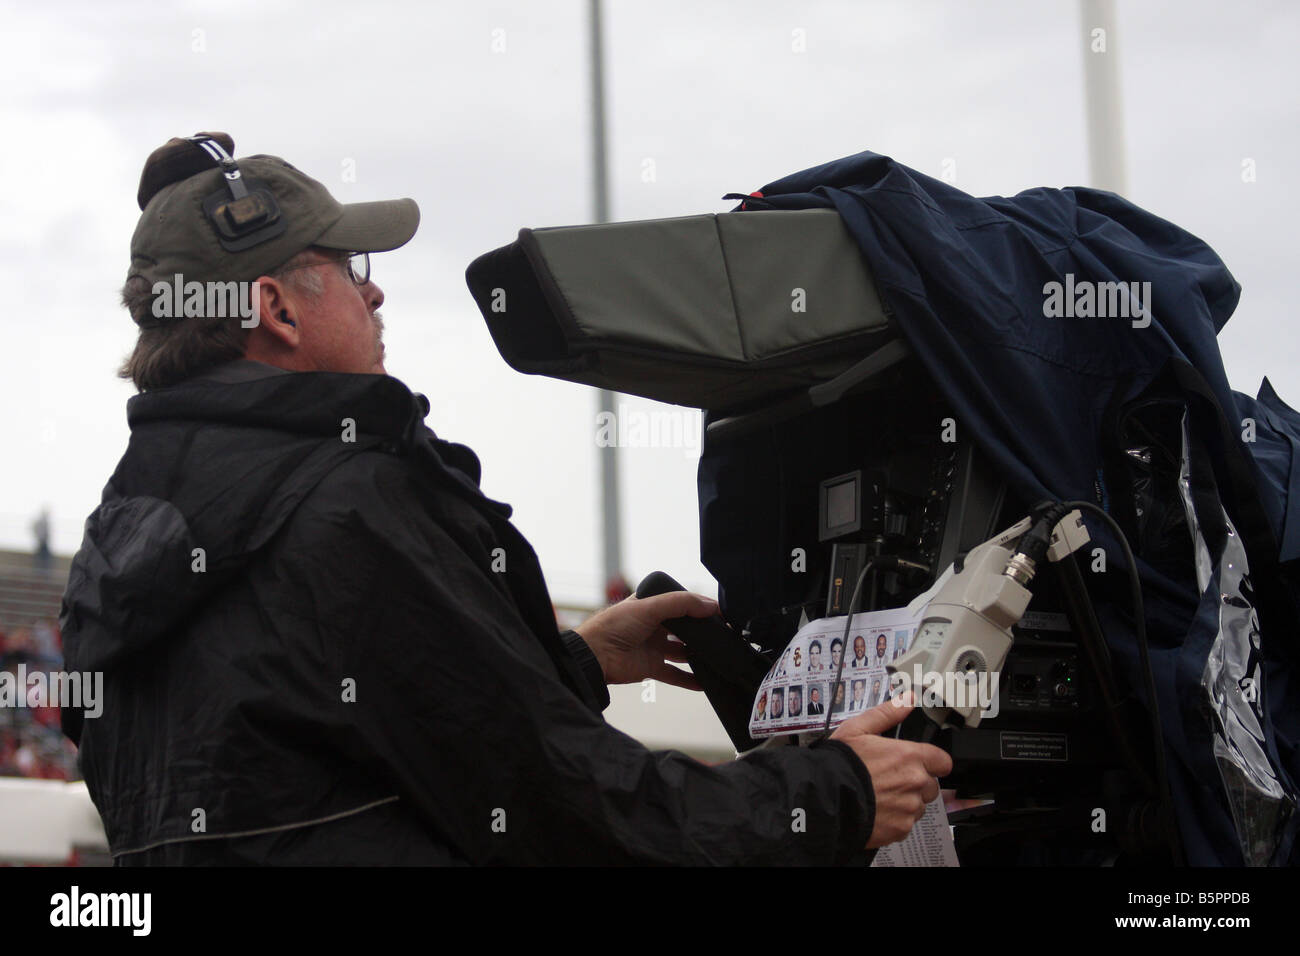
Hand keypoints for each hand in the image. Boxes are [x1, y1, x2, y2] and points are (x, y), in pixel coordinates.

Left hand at [573, 591, 717, 687]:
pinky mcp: (651, 667)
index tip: (720, 613)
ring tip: (718, 656)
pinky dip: (689, 680)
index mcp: (651, 606)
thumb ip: (681, 603)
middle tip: (723, 635)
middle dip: (702, 632)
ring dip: (698, 655)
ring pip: (682, 652)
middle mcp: (653, 626)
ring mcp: (653, 647)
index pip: (681, 604)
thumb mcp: (649, 606)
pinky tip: (704, 683)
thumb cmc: (613, 625)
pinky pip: (675, 675)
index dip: (699, 608)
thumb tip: (710, 606)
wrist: (594, 655)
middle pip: (684, 629)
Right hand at [830, 694, 952, 847]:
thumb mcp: (858, 729)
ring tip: (881, 796)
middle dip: (916, 783)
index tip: (920, 763)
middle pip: (931, 785)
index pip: (942, 761)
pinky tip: (877, 811)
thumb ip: (887, 714)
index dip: (932, 761)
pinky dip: (895, 819)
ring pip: (918, 806)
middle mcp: (915, 783)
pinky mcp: (901, 829)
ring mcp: (909, 808)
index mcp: (909, 756)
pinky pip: (906, 824)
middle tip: (891, 779)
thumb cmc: (839, 766)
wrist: (824, 800)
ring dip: (906, 802)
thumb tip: (906, 700)